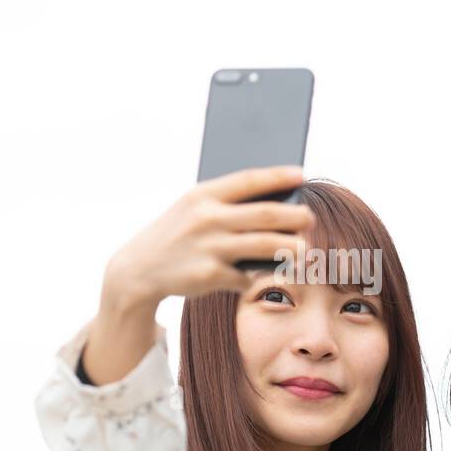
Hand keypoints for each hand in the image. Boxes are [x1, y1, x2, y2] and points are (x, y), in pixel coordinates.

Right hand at [99, 165, 314, 315]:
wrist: (139, 269)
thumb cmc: (177, 233)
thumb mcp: (193, 209)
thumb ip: (227, 204)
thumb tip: (277, 203)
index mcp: (203, 195)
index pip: (249, 180)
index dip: (278, 176)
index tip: (302, 174)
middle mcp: (206, 219)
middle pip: (265, 214)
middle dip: (295, 216)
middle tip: (310, 217)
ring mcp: (209, 248)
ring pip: (265, 245)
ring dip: (291, 247)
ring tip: (304, 248)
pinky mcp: (209, 276)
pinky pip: (246, 274)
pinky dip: (258, 274)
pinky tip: (267, 271)